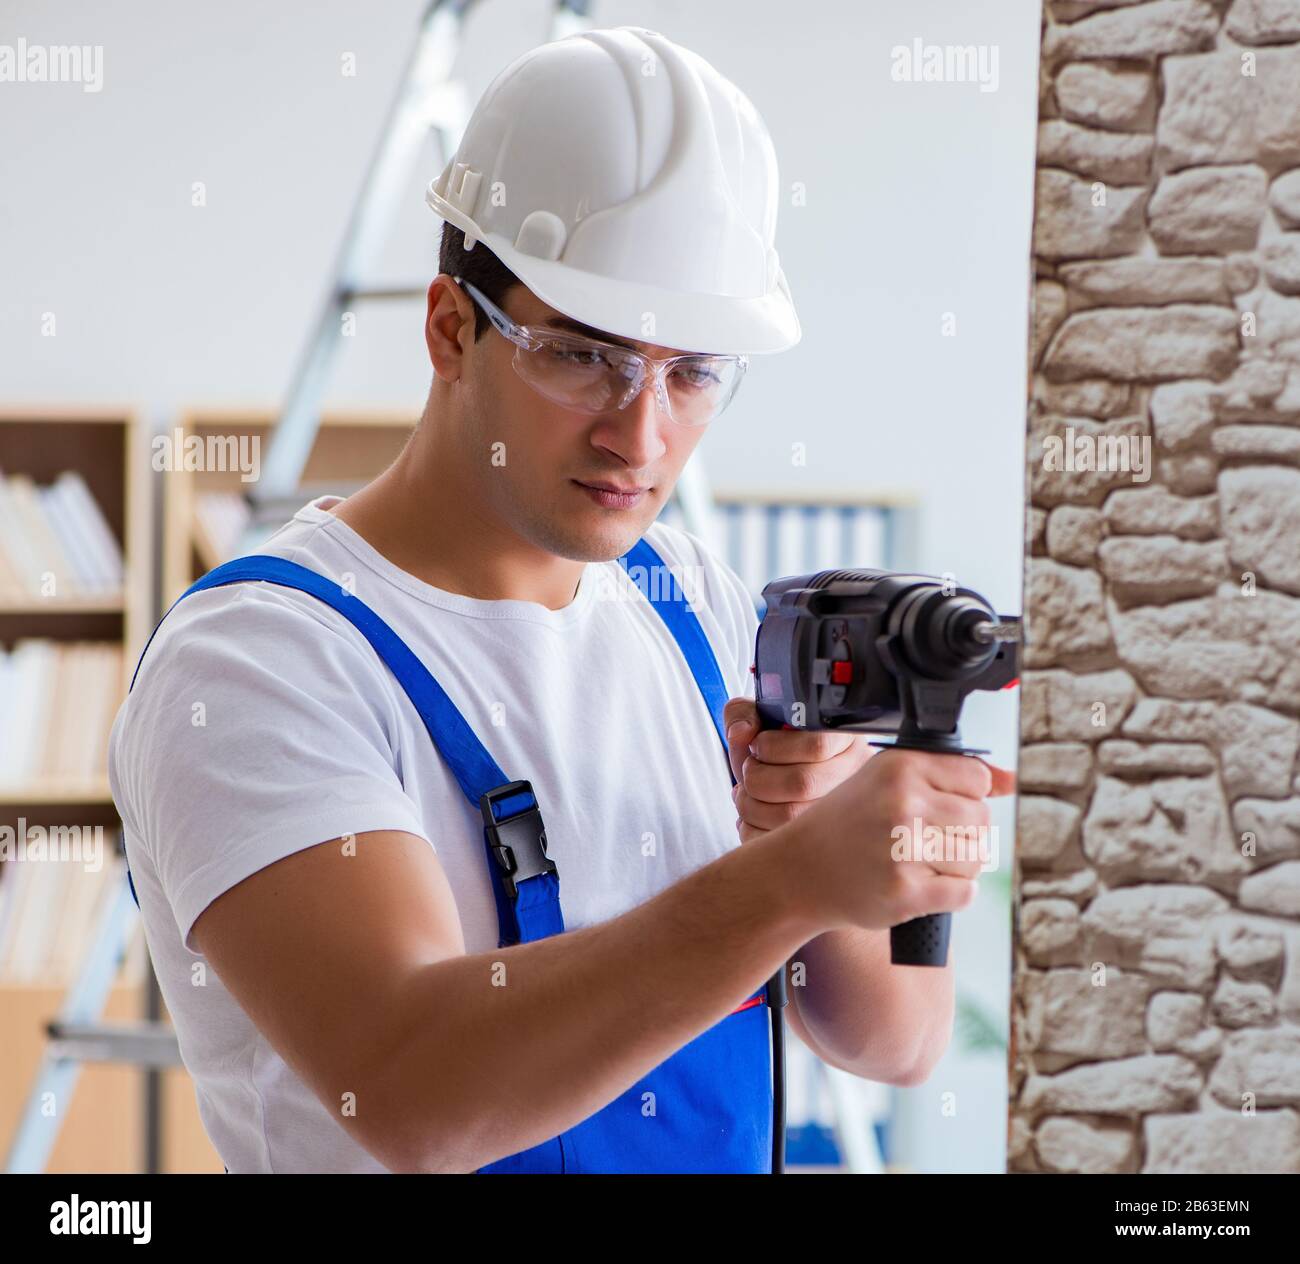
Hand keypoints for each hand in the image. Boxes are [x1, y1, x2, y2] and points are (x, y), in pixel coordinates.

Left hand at [723, 697, 875, 842]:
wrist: (777, 776)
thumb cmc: (774, 746)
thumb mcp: (758, 716)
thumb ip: (743, 714)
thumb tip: (742, 734)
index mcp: (844, 738)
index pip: (817, 745)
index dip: (773, 747)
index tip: (757, 745)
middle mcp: (854, 776)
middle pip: (802, 783)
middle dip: (758, 778)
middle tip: (748, 772)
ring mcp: (842, 814)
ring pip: (791, 817)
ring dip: (751, 805)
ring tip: (746, 794)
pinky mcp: (821, 842)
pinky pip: (780, 843)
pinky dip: (751, 830)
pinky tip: (753, 817)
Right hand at [776, 744, 1015, 933]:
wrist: (800, 870)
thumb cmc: (848, 823)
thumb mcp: (887, 780)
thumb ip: (946, 775)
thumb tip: (1012, 780)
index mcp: (900, 767)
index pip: (978, 779)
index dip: (965, 797)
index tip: (939, 808)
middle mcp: (902, 802)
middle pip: (982, 821)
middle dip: (963, 835)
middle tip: (928, 842)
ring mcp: (903, 848)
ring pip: (976, 859)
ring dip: (957, 867)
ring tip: (922, 864)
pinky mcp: (905, 891)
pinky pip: (964, 893)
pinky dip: (951, 894)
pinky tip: (923, 884)